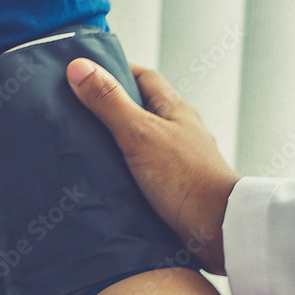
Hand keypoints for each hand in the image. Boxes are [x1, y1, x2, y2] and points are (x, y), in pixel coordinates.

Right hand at [67, 59, 239, 273]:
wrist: (218, 227)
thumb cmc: (186, 177)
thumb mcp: (140, 133)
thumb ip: (110, 102)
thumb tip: (78, 67)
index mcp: (174, 109)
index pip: (143, 77)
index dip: (116, 70)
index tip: (86, 72)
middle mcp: (178, 131)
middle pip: (141, 108)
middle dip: (111, 107)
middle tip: (76, 110)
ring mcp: (177, 160)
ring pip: (141, 141)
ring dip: (116, 142)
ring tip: (82, 146)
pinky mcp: (173, 188)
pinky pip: (143, 171)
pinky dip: (123, 171)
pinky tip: (105, 180)